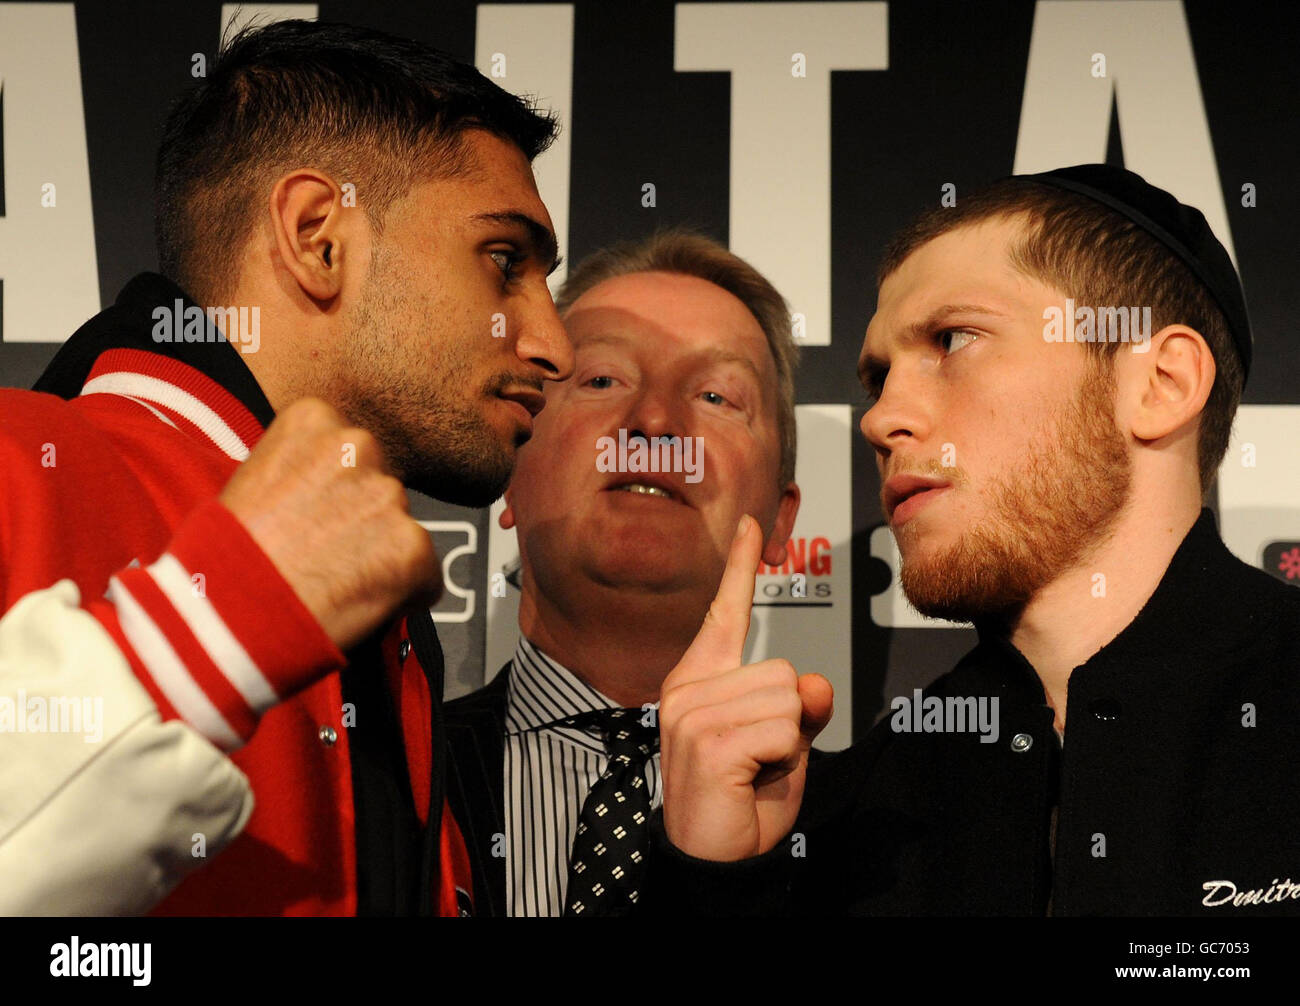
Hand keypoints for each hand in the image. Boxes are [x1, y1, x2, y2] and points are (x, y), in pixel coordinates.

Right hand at [218, 398, 441, 651]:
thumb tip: (334, 490)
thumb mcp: (254, 480)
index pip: (351, 452)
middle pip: (381, 486)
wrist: (220, 615)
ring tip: (330, 582)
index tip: (308, 518)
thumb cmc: (224, 555)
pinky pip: (425, 575)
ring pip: (403, 529)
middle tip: (323, 555)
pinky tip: (355, 603)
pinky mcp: (413, 545)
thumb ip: (305, 469)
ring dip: (381, 556)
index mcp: (315, 419)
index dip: (334, 493)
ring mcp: (388, 495)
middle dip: (363, 521)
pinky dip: (403, 594)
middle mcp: (357, 444)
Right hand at [659, 514, 832, 860]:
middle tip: (758, 759)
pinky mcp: (706, 742)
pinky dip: (784, 760)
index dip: (742, 567)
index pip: (725, 613)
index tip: (753, 522)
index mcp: (698, 680)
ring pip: (787, 698)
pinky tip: (749, 781)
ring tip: (752, 771)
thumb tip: (816, 685)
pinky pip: (784, 729)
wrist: (718, 863)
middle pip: (783, 670)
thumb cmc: (744, 799)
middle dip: (790, 720)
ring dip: (787, 742)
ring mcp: (691, 715)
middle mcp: (687, 690)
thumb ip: (800, 704)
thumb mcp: (783, 742)